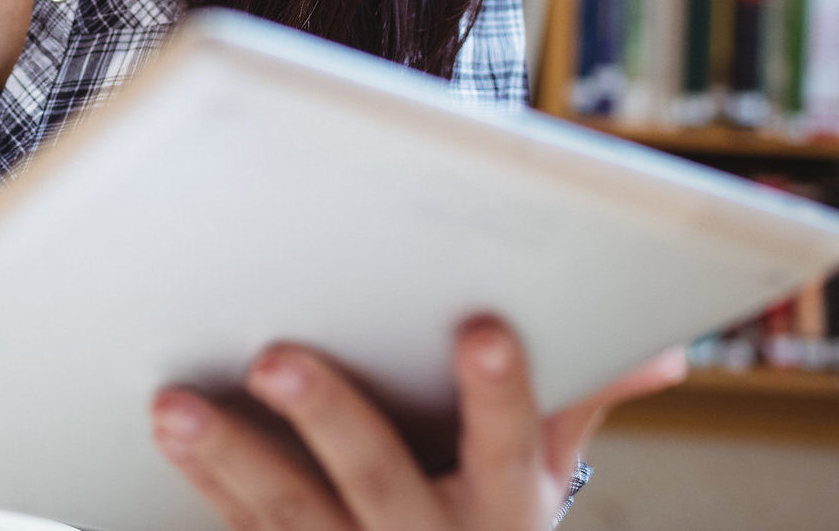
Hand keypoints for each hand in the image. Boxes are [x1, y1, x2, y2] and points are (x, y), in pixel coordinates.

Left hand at [151, 317, 687, 529]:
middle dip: (328, 416)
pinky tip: (172, 432)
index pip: (507, 441)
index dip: (499, 390)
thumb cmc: (491, 525)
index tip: (482, 328)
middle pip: (378, 477)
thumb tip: (667, 353)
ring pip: (293, 512)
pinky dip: (208, 484)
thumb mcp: (542, 479)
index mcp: (505, 507)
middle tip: (276, 355)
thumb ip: (582, 404)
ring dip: (232, 456)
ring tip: (176, 404)